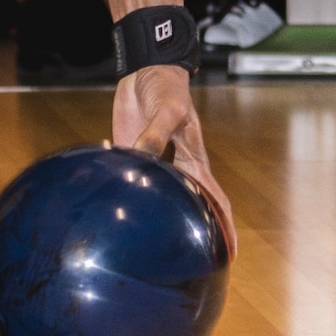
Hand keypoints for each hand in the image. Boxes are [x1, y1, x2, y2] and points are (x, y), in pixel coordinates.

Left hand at [112, 64, 236, 258]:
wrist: (144, 71)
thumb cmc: (167, 89)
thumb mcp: (168, 111)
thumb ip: (156, 135)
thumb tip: (143, 158)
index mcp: (194, 162)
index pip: (214, 200)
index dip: (225, 227)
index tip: (229, 255)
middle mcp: (176, 169)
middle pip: (188, 207)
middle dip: (193, 233)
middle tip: (191, 265)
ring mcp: (153, 164)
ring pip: (157, 197)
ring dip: (154, 217)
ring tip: (146, 248)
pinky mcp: (131, 154)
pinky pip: (127, 174)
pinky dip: (120, 184)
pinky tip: (106, 199)